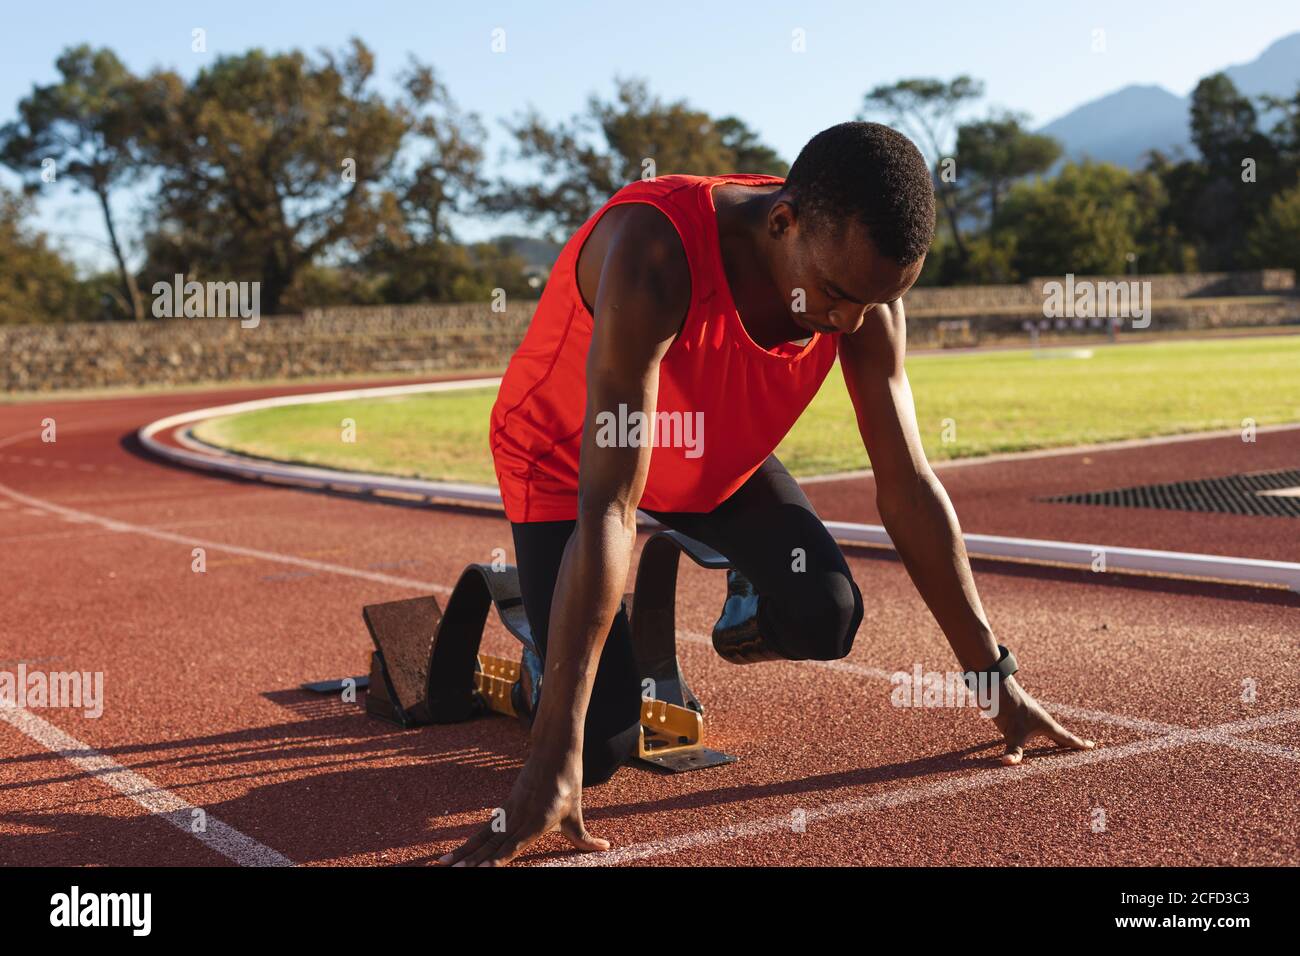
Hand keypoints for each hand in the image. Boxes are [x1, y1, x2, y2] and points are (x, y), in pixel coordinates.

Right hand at [436, 746, 608, 866]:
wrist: (553, 751)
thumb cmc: (567, 782)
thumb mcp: (576, 813)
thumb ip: (585, 837)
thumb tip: (606, 848)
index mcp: (537, 822)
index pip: (512, 846)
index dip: (496, 860)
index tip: (480, 870)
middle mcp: (519, 817)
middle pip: (491, 844)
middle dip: (470, 861)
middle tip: (450, 872)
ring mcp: (509, 811)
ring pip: (482, 836)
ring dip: (463, 851)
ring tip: (443, 864)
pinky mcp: (506, 805)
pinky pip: (486, 827)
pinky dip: (470, 840)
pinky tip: (457, 851)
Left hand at [988, 676, 1095, 764]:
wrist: (993, 683)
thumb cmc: (1007, 706)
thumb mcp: (1011, 732)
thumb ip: (1013, 750)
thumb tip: (1008, 763)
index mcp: (1045, 724)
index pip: (1066, 737)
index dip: (1078, 744)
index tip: (1092, 746)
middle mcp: (1040, 720)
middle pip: (1058, 734)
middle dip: (1068, 743)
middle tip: (1080, 748)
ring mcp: (1029, 716)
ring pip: (1045, 730)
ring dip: (1054, 738)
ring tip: (1059, 746)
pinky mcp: (1017, 714)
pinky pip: (1032, 728)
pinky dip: (1037, 734)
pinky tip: (1030, 736)